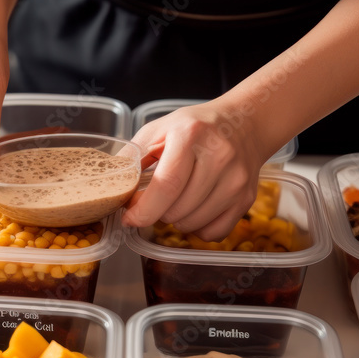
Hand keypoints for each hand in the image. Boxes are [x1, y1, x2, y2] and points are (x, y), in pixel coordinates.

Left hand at [121, 100, 273, 240]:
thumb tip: (111, 187)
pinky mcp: (246, 199)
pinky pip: (213, 233)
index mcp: (191, 136)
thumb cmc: (195, 128)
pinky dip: (197, 229)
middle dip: (156, 212)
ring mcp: (236, 181)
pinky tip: (195, 209)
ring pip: (192, 224)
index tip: (129, 217)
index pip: (167, 185)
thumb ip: (132, 156)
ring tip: (177, 200)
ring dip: (176, 220)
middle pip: (177, 210)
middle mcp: (219, 158)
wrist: (244, 124)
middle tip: (155, 199)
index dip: (143, 210)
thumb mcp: (158, 129)